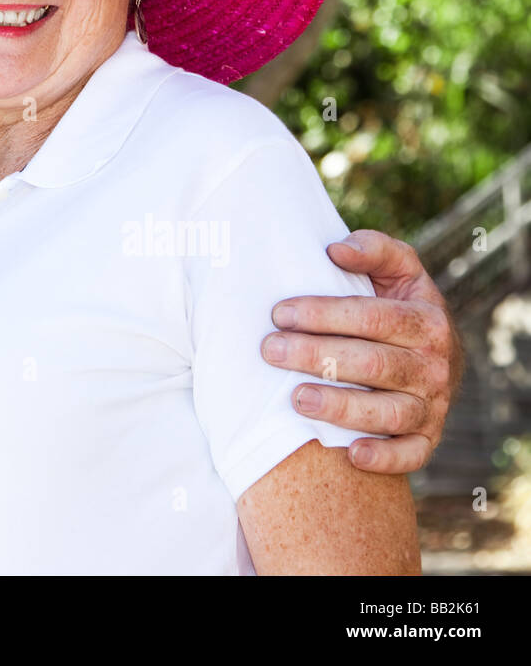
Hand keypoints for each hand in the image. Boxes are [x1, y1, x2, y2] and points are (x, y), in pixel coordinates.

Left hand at [261, 229, 460, 473]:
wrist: (437, 351)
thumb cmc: (398, 303)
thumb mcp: (399, 268)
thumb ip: (374, 249)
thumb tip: (335, 250)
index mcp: (426, 319)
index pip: (372, 317)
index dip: (323, 315)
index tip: (279, 313)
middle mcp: (435, 364)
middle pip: (374, 364)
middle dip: (317, 357)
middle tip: (269, 351)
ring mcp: (434, 404)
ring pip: (389, 412)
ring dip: (341, 408)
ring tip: (296, 399)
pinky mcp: (429, 438)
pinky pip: (412, 454)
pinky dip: (385, 458)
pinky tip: (350, 453)